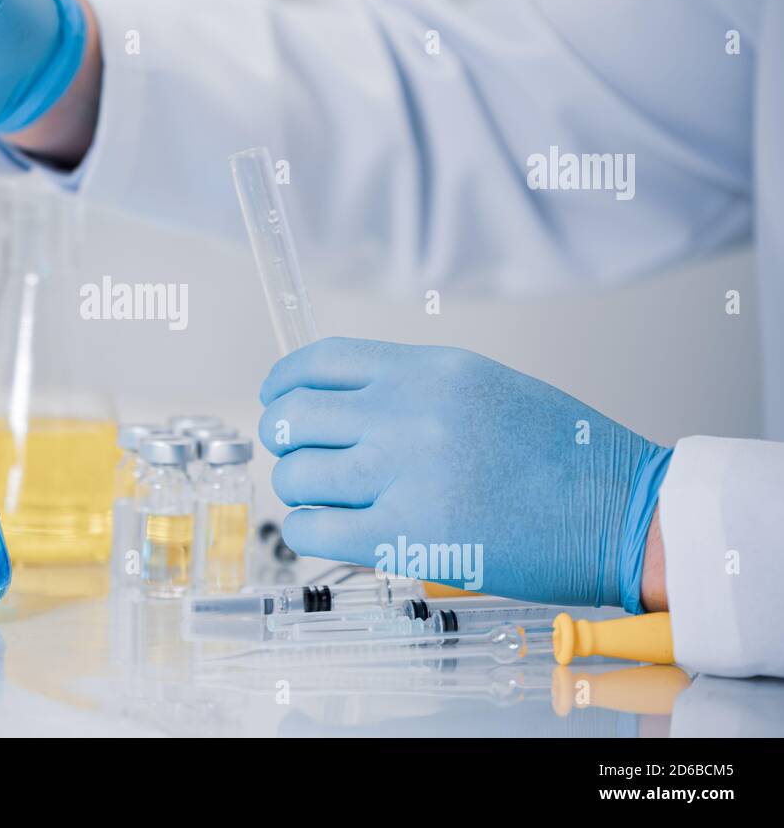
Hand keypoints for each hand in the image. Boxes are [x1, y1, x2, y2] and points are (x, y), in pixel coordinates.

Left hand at [259, 338, 671, 610]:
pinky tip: (332, 531)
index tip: (278, 399)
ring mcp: (402, 475)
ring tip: (328, 499)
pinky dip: (309, 531)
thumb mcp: (483, 385)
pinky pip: (314, 529)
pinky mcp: (406, 537)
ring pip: (296, 474)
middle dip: (285, 439)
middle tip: (303, 457)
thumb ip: (409, 387)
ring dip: (301, 489)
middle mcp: (405, 413)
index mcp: (427, 369)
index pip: (317, 361)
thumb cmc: (561, 453)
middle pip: (293, 417)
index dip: (283, 382)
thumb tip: (339, 403)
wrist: (620, 511)